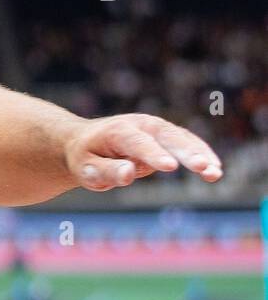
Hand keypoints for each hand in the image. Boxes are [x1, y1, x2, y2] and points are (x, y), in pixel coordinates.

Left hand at [63, 113, 223, 190]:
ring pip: (182, 139)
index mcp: (117, 131)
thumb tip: (128, 174)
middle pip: (167, 137)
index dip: (154, 154)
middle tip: (203, 168)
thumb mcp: (86, 168)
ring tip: (215, 174)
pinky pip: (187, 142)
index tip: (170, 167)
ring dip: (200, 155)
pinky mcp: (166, 137)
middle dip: (186, 152)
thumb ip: (105, 171)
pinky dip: (202, 154)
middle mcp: (141, 125)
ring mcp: (156, 129)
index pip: (137, 143)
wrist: (85, 140)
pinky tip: (215, 170)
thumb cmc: (85, 158)